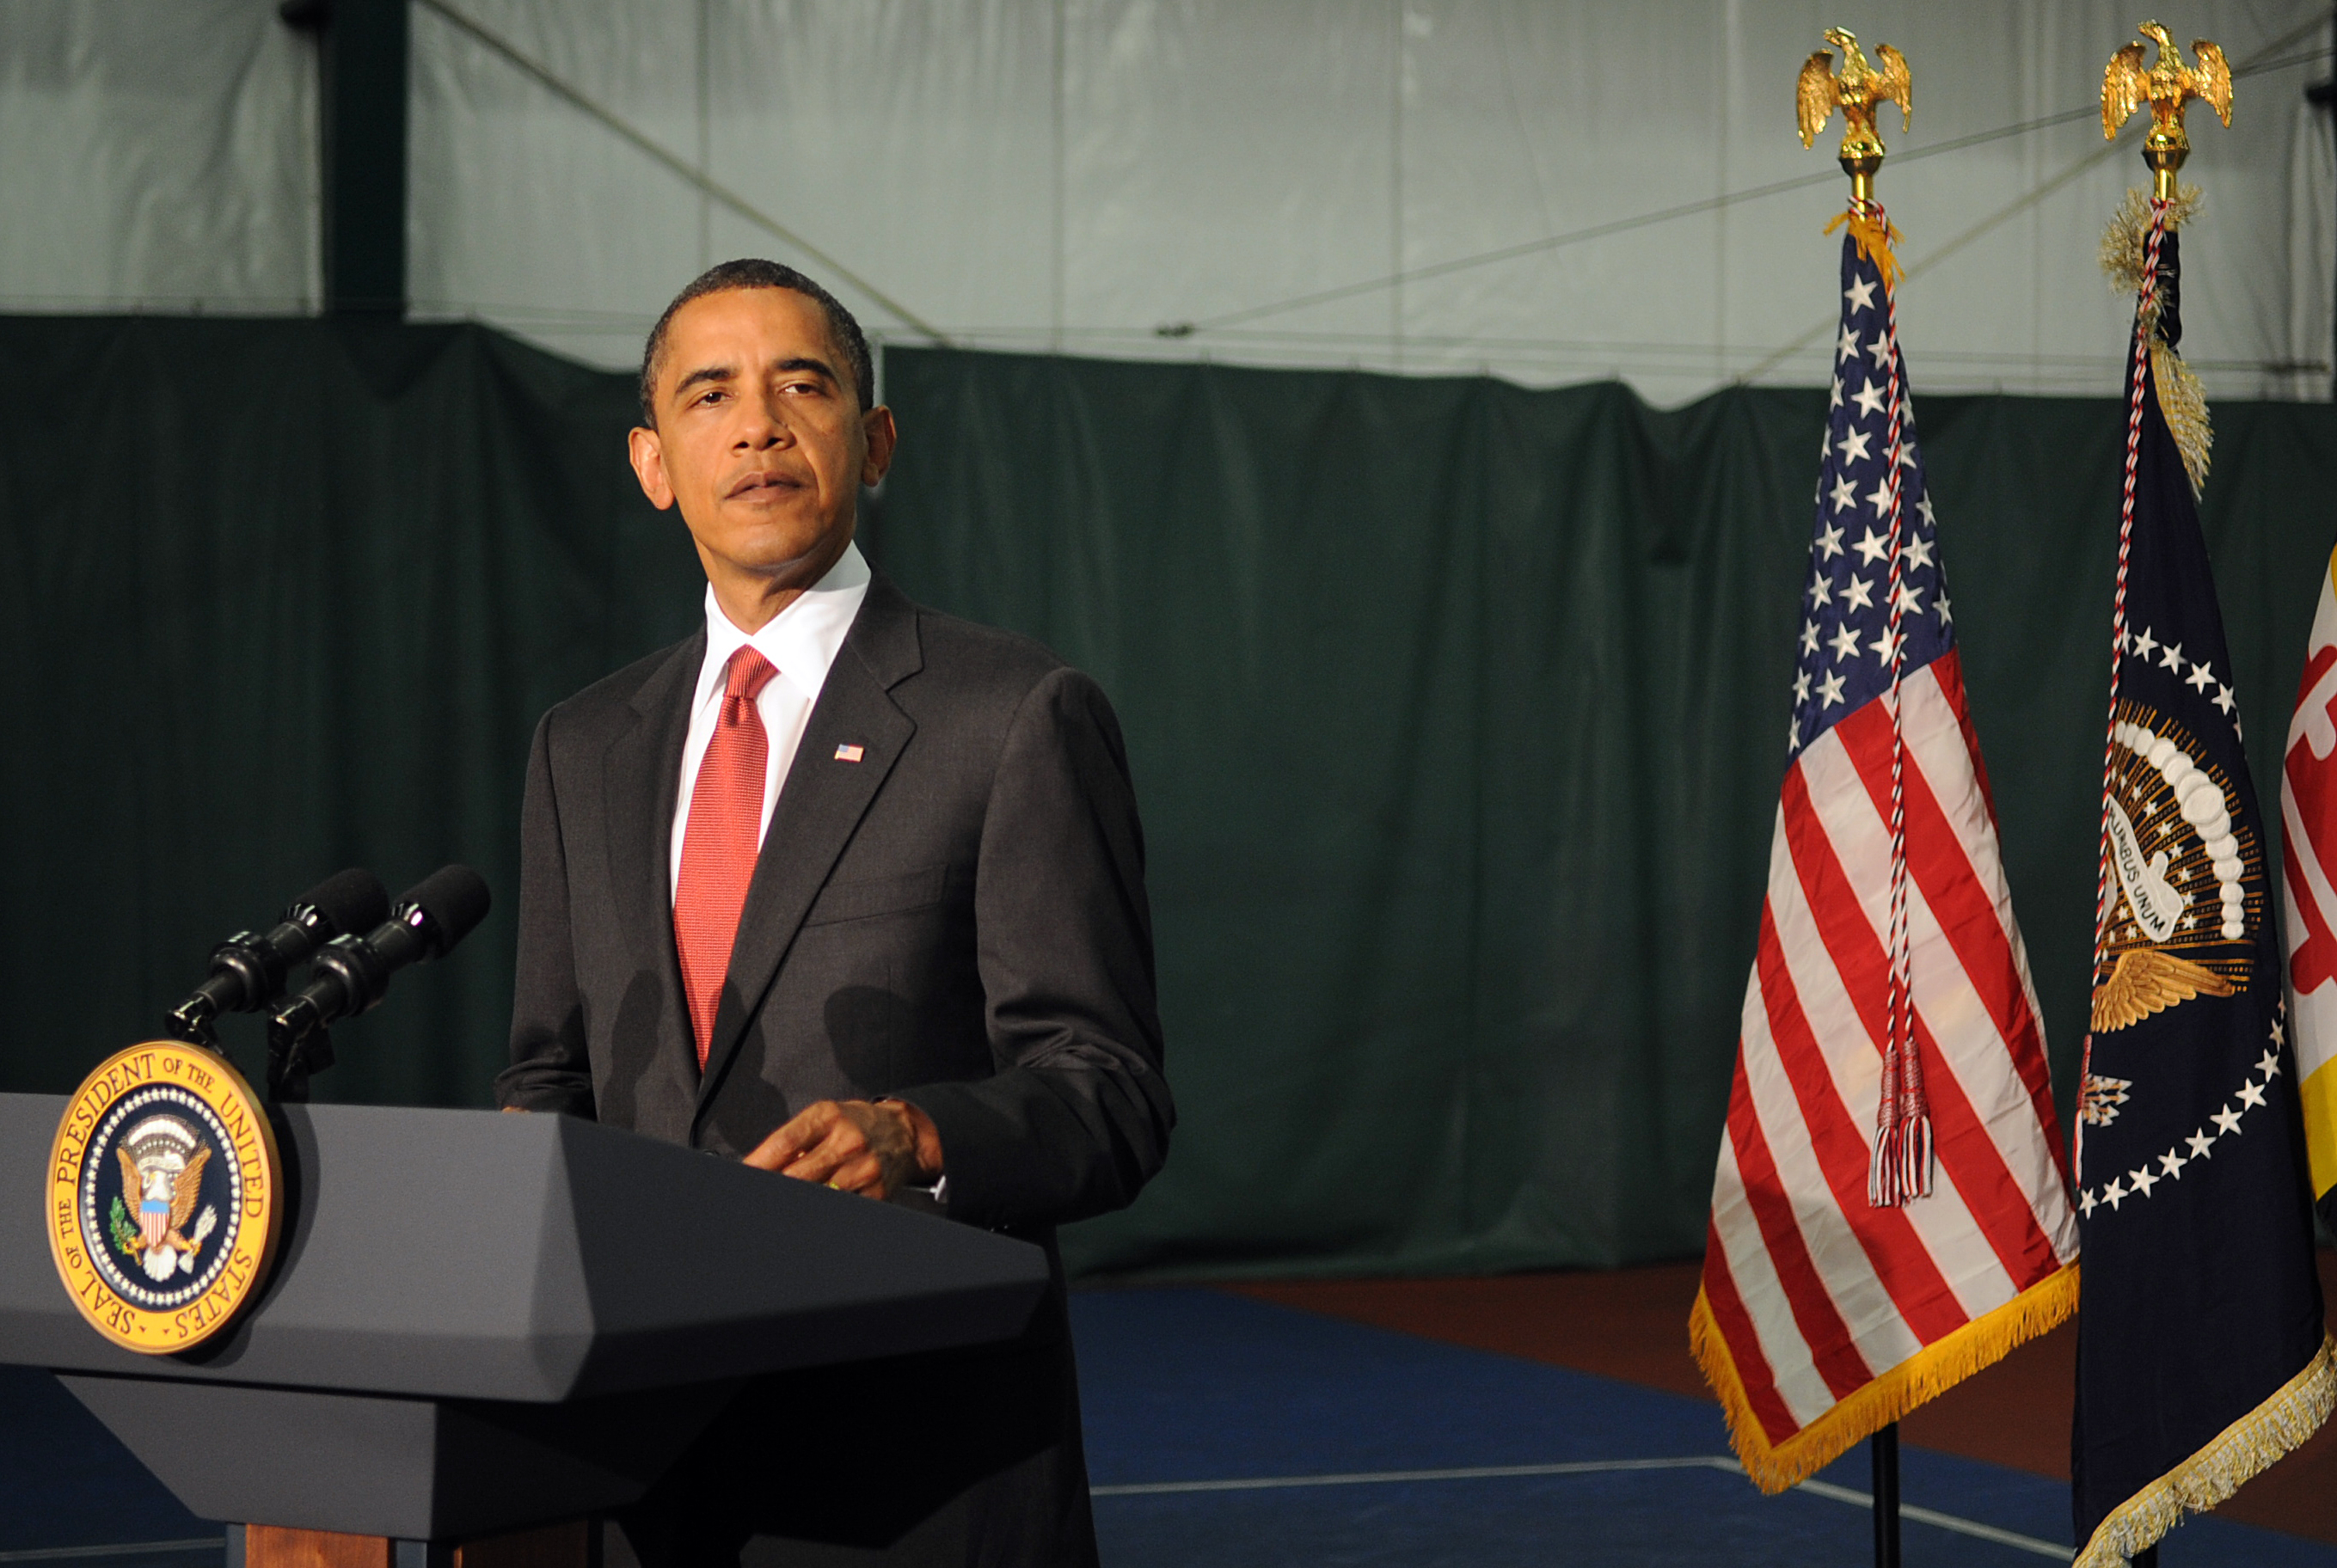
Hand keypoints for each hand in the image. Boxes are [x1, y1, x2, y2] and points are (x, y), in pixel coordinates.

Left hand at [744, 1099, 942, 1200]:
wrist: (903, 1133)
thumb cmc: (856, 1124)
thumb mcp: (824, 1118)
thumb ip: (794, 1141)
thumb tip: (758, 1167)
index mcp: (828, 1117)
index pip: (784, 1144)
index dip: (758, 1164)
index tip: (743, 1174)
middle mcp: (847, 1141)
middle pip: (797, 1175)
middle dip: (773, 1186)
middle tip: (756, 1194)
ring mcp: (863, 1169)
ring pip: (818, 1194)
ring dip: (797, 1200)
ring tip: (780, 1202)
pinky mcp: (876, 1193)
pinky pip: (841, 1206)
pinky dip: (824, 1207)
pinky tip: (817, 1202)